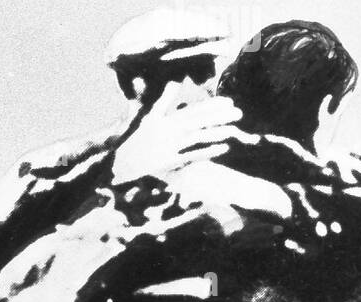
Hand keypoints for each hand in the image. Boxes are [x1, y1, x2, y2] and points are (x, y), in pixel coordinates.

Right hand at [111, 91, 244, 185]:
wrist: (122, 161)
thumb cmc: (134, 137)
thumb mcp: (148, 116)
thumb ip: (164, 99)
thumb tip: (176, 81)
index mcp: (167, 121)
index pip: (195, 111)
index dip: (213, 106)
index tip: (228, 102)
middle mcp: (171, 134)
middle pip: (201, 124)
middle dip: (221, 118)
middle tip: (239, 113)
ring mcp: (172, 149)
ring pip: (200, 140)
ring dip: (218, 134)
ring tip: (233, 130)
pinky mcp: (172, 163)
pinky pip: (193, 157)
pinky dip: (209, 152)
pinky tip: (222, 148)